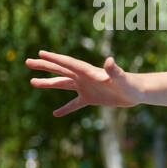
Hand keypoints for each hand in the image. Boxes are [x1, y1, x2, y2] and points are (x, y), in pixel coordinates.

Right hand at [26, 50, 142, 116]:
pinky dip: (65, 108)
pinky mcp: (91, 98)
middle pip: (61, 70)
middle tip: (28, 62)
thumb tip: (109, 61)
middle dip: (45, 66)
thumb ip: (114, 70)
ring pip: (63, 84)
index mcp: (89, 71)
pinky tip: (55, 114)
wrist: (137, 92)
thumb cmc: (130, 84)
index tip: (40, 53)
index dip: (54, 59)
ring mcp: (86, 87)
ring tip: (32, 82)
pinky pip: (75, 103)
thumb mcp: (122, 78)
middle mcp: (84, 77)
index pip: (68, 63)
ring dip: (48, 83)